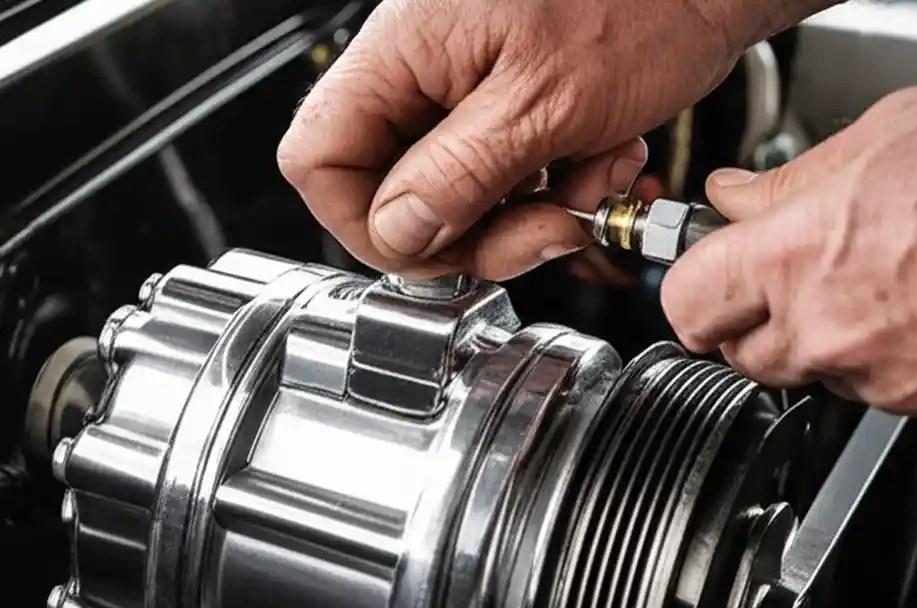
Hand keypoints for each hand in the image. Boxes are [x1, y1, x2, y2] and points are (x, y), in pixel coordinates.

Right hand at [277, 0, 787, 279]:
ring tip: (587, 182)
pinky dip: (551, 188)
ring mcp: (459, 85)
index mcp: (401, 49)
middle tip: (543, 229)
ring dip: (526, 213)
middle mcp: (418, 66)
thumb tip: (398, 234)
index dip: (369, 225)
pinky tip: (596, 161)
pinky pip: (498, 176)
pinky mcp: (503, 101)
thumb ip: (458, 177)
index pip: (320, 160)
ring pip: (452, 194)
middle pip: (390, 190)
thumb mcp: (547, 104)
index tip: (438, 249)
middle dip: (476, 230)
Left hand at [662, 75, 916, 426]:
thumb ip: (790, 182)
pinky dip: (887, 357)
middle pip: (741, 353)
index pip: (686, 305)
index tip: (705, 272)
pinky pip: (882, 390)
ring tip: (879, 273)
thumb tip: (736, 198)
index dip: (692, 287)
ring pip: (814, 374)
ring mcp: (888, 378)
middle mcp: (833, 331)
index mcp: (798, 258)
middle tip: (787, 271)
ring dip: (824, 337)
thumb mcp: (884, 135)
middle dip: (750, 317)